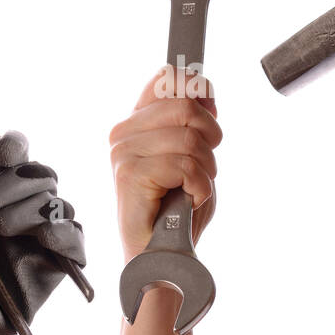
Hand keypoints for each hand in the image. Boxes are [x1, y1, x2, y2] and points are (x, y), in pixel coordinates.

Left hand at [0, 134, 84, 334]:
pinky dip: (62, 231)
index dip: (14, 145)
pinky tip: (42, 239)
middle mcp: (19, 207)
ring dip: (29, 209)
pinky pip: (75, 234)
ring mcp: (40, 233)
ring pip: (57, 201)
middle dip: (13, 183)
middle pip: (40, 172)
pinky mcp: (57, 261)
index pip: (16, 151)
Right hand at [110, 67, 220, 261]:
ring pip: (190, 139)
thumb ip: (197, 120)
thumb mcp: (195, 155)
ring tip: (191, 190)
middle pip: (186, 106)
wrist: (161, 257)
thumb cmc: (177, 211)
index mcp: (137, 122)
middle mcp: (124, 132)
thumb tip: (203, 88)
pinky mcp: (130, 173)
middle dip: (210, 139)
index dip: (199, 89)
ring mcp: (123, 152)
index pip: (168, 77)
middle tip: (202, 169)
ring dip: (205, 170)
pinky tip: (188, 201)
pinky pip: (185, 165)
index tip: (210, 114)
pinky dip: (199, 187)